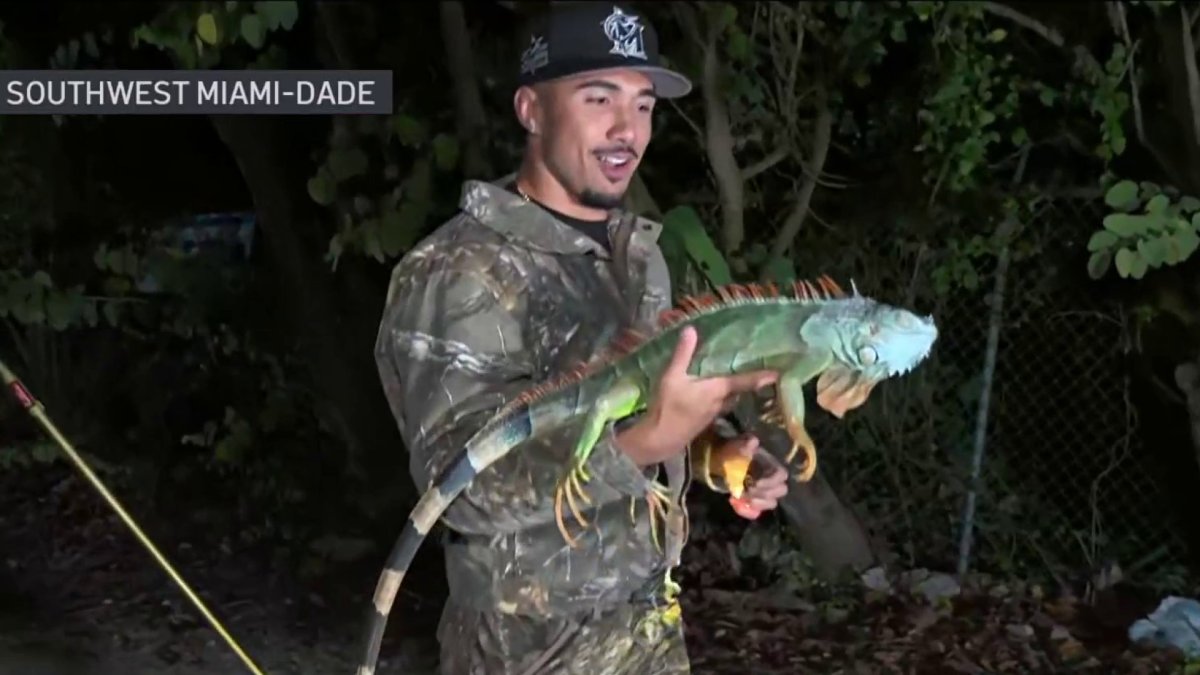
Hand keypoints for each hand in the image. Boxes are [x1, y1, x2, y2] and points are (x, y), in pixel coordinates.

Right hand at [617, 326, 776, 465]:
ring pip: (731, 397)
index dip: (762, 376)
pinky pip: (721, 403)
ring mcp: (714, 412)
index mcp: (717, 389)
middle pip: (740, 388)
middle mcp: (721, 401)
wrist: (661, 438)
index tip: (780, 373)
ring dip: (736, 388)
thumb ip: (683, 354)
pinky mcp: (706, 419)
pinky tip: (715, 389)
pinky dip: (723, 394)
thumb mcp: (672, 377)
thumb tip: (691, 329)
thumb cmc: (669, 406)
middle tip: (760, 368)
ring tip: (737, 374)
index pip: (745, 381)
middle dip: (750, 380)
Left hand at [721, 435, 787, 520]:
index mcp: (771, 464)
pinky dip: (746, 511)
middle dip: (763, 493)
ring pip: (771, 503)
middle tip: (746, 490)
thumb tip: (753, 441)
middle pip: (780, 491)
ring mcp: (764, 492)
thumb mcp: (735, 445)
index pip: (782, 476)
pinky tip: (734, 502)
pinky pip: (756, 512)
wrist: (718, 461)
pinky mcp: (754, 502)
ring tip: (739, 495)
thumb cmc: (730, 452)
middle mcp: (772, 479)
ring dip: (756, 502)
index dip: (771, 481)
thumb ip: (744, 444)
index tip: (755, 483)